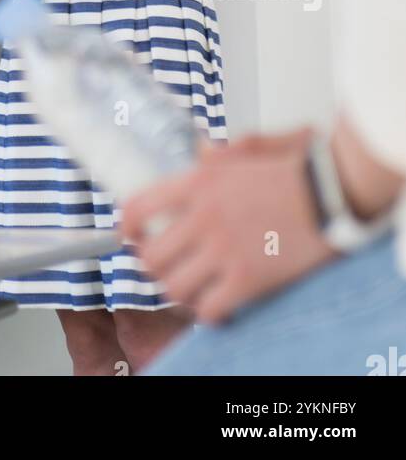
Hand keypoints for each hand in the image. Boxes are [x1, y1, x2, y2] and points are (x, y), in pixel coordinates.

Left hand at [121, 130, 335, 323]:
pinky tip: (215, 304)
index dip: (126, 228)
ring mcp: (223, 250)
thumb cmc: (298, 168)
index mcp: (200, 181)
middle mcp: (203, 216)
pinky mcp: (247, 280)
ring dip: (176, 291)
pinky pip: (209, 309)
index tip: (129, 236)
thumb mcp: (252, 146)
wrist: (333, 192)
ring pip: (173, 286)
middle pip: (150, 256)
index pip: (138, 208)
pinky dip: (207, 312)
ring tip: (187, 288)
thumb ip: (220, 153)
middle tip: (161, 267)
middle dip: (150, 265)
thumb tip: (201, 154)